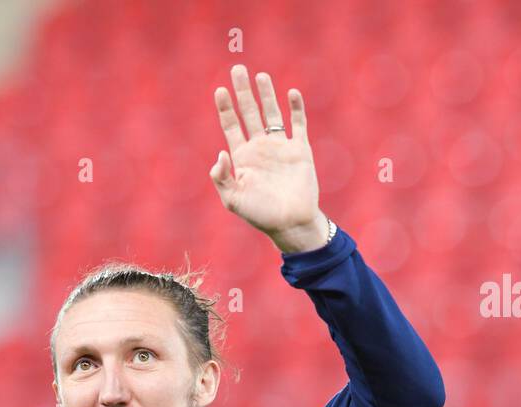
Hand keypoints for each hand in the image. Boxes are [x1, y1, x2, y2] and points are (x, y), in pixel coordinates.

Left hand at [210, 65, 327, 253]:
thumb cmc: (260, 214)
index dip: (226, 108)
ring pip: (272, 114)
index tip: (219, 90)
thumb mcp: (233, 200)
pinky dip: (295, 109)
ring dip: (267, 95)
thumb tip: (220, 154)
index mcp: (242, 158)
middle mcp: (260, 148)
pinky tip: (291, 93)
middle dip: (243, 92)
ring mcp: (280, 147)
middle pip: (250, 113)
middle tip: (237, 69)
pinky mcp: (300, 150)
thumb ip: (222, 178)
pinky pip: (298, 125)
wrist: (291, 223)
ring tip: (260, 76)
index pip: (231, 126)